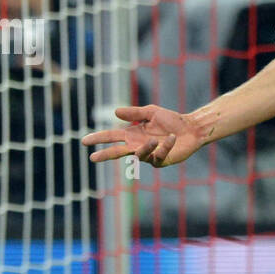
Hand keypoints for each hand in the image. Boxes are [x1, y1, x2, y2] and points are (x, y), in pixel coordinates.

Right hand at [81, 104, 206, 167]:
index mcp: (133, 134)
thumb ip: (134, 113)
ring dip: (146, 147)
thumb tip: (114, 112)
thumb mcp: (151, 112)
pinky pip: (158, 155)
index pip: (112, 137)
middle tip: (93, 158)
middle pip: (118, 152)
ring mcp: (149, 155)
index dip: (99, 138)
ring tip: (154, 138)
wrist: (190, 129)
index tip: (84, 140)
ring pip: (140, 155)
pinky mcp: (161, 161)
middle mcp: (138, 146)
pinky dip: (165, 146)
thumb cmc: (170, 120)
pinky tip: (172, 137)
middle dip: (106, 155)